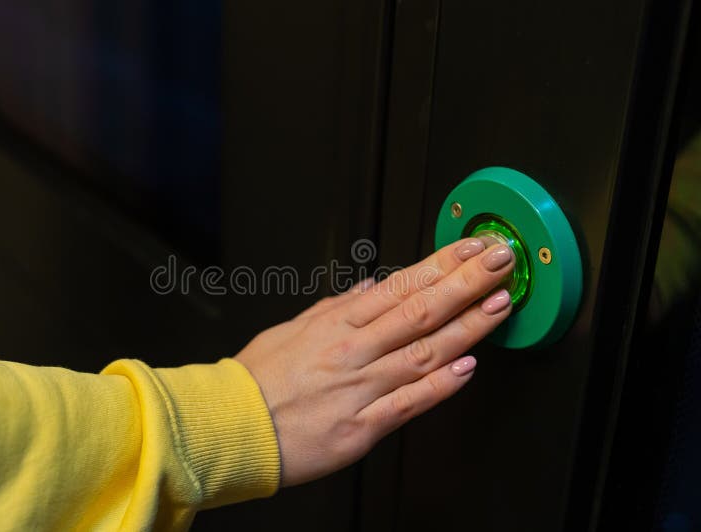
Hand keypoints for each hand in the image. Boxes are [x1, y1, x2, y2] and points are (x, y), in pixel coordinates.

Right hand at [235, 238, 513, 486]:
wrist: (229, 427)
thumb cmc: (257, 381)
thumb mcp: (291, 330)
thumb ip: (335, 308)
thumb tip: (370, 288)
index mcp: (335, 324)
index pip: (400, 285)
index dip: (441, 264)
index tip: (471, 248)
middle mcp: (352, 350)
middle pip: (420, 310)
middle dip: (466, 282)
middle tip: (501, 262)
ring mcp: (359, 387)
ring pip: (423, 352)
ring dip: (467, 327)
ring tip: (499, 305)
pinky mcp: (361, 426)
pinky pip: (407, 403)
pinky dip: (439, 385)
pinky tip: (467, 368)